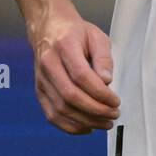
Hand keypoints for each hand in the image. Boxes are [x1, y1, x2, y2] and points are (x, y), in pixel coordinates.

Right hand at [29, 7, 120, 135]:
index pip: (81, 76)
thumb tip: (107, 82)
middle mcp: (48, 64)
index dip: (100, 93)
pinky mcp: (39, 91)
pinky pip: (52, 115)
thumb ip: (104, 58)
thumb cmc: (75, 32)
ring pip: (61, 109)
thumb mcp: (97, 37)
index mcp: (64, 46)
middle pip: (70, 96)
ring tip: (105, 123)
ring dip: (86, 121)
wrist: (48, 28)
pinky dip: (70, 126)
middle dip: (95, 110)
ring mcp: (41, 80)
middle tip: (114, 114)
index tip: (116, 101)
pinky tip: (87, 127)